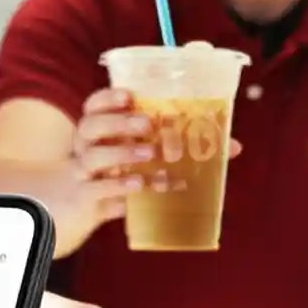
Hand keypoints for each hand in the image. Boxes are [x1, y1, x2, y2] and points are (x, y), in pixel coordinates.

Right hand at [56, 88, 241, 254]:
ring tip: (150, 154)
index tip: (129, 96)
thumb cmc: (115, 176)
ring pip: (93, 157)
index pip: (94, 106)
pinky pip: (100, 191)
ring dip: (123, 153)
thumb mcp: (136, 159)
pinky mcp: (86, 201)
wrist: (74, 212)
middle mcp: (85, 148)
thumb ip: (176, 148)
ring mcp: (82, 175)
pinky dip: (122, 186)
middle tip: (147, 124)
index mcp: (97, 131)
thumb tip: (233, 146)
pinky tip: (141, 184)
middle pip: (90, 126)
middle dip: (118, 122)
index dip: (109, 98)